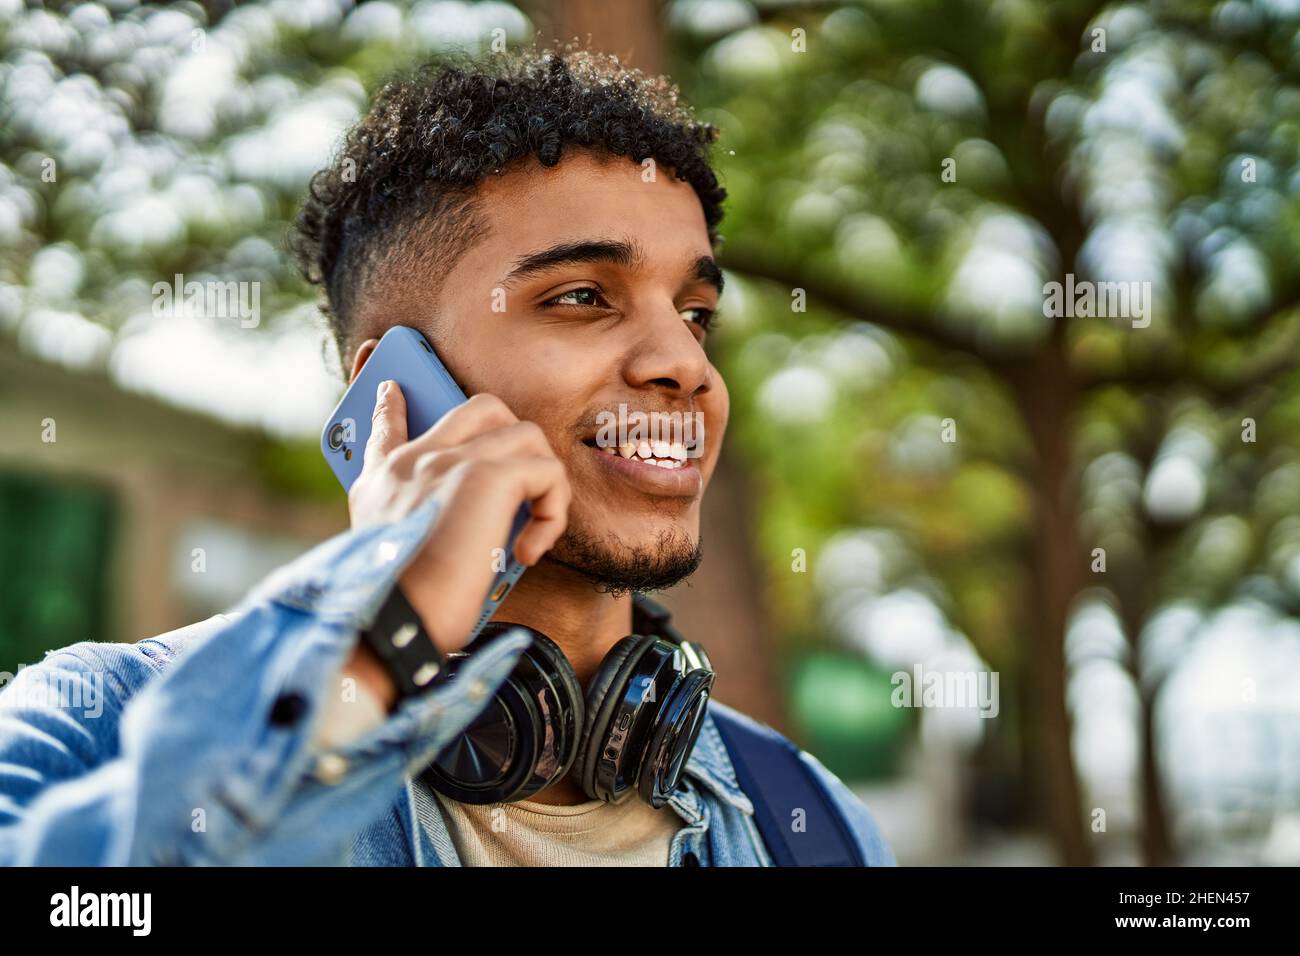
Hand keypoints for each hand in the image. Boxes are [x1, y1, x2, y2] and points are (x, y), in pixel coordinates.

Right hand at [347, 380, 571, 653]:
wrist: (394, 622)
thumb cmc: (400, 610)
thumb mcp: (383, 563)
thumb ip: (407, 536)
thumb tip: (450, 546)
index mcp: (384, 482)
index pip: (387, 425)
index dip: (392, 406)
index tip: (393, 391)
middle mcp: (414, 461)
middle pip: (479, 409)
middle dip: (515, 440)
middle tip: (523, 488)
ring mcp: (449, 460)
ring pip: (525, 434)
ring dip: (543, 481)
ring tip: (531, 530)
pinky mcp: (485, 476)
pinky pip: (546, 472)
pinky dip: (552, 512)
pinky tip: (528, 552)